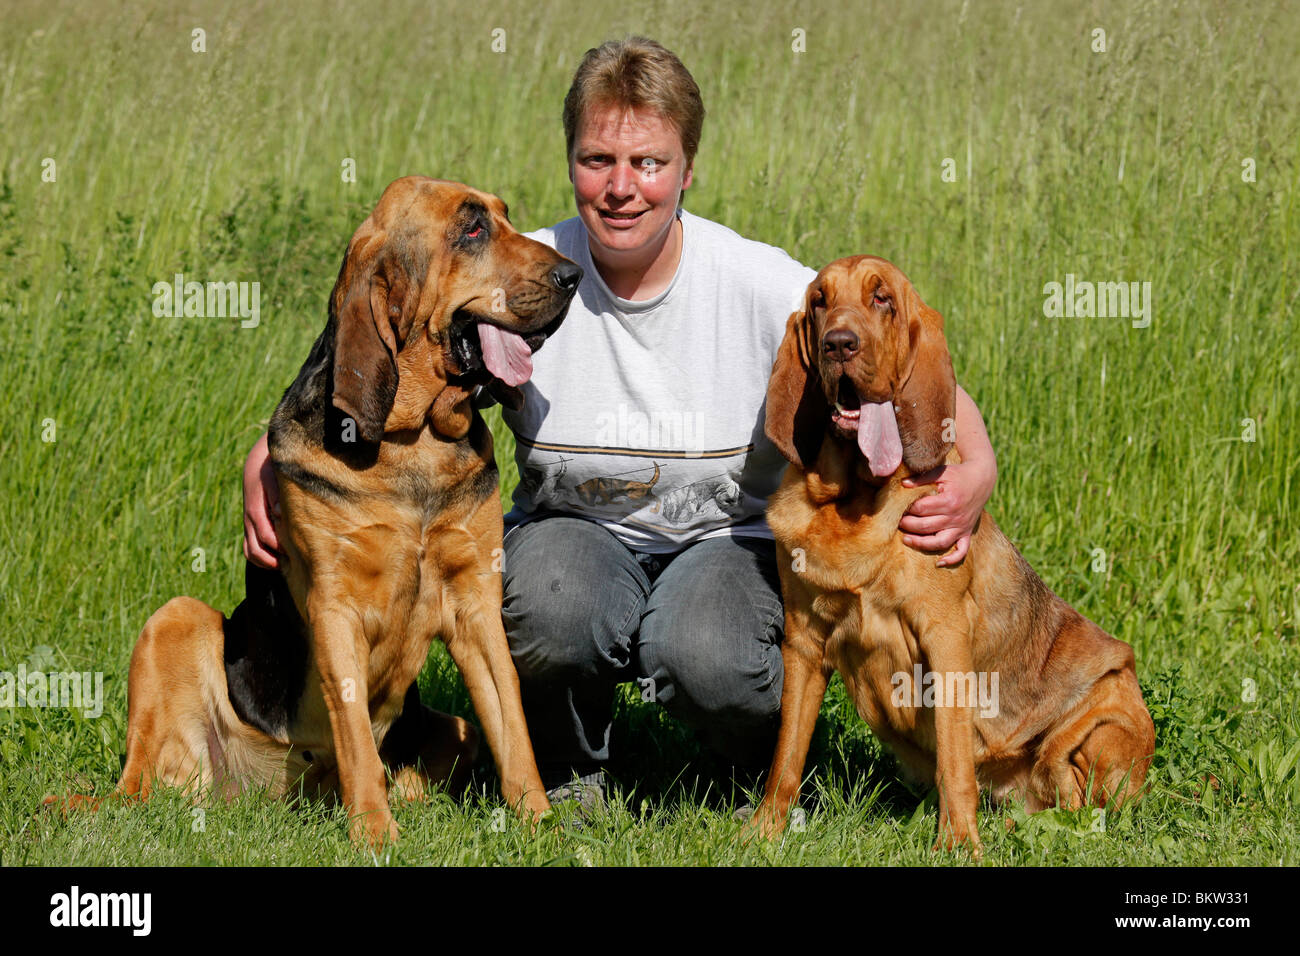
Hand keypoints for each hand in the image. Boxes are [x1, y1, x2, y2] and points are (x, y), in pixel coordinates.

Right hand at [242, 432, 283, 568]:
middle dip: (273, 561)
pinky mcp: (251, 526)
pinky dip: (261, 558)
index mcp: (256, 510)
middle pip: (256, 551)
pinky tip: (279, 558)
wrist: (258, 464)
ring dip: (266, 562)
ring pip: (250, 552)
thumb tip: (280, 513)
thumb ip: (277, 496)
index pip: (266, 537)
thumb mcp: (274, 478)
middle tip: (294, 563)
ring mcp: (249, 524)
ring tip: (286, 564)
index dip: (281, 547)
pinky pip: (250, 548)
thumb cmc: (271, 471)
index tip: (299, 551)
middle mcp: (250, 520)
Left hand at [898, 460, 991, 567]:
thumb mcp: (941, 472)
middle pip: (926, 526)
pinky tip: (938, 563)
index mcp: (949, 501)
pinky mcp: (967, 533)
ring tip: (906, 539)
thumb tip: (903, 485)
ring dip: (921, 543)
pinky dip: (952, 559)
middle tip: (896, 521)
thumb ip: (921, 478)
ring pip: (939, 542)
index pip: (922, 509)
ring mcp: (962, 527)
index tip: (898, 506)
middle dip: (907, 525)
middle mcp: (956, 517)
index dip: (907, 508)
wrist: (982, 479)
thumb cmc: (958, 475)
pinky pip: (961, 551)